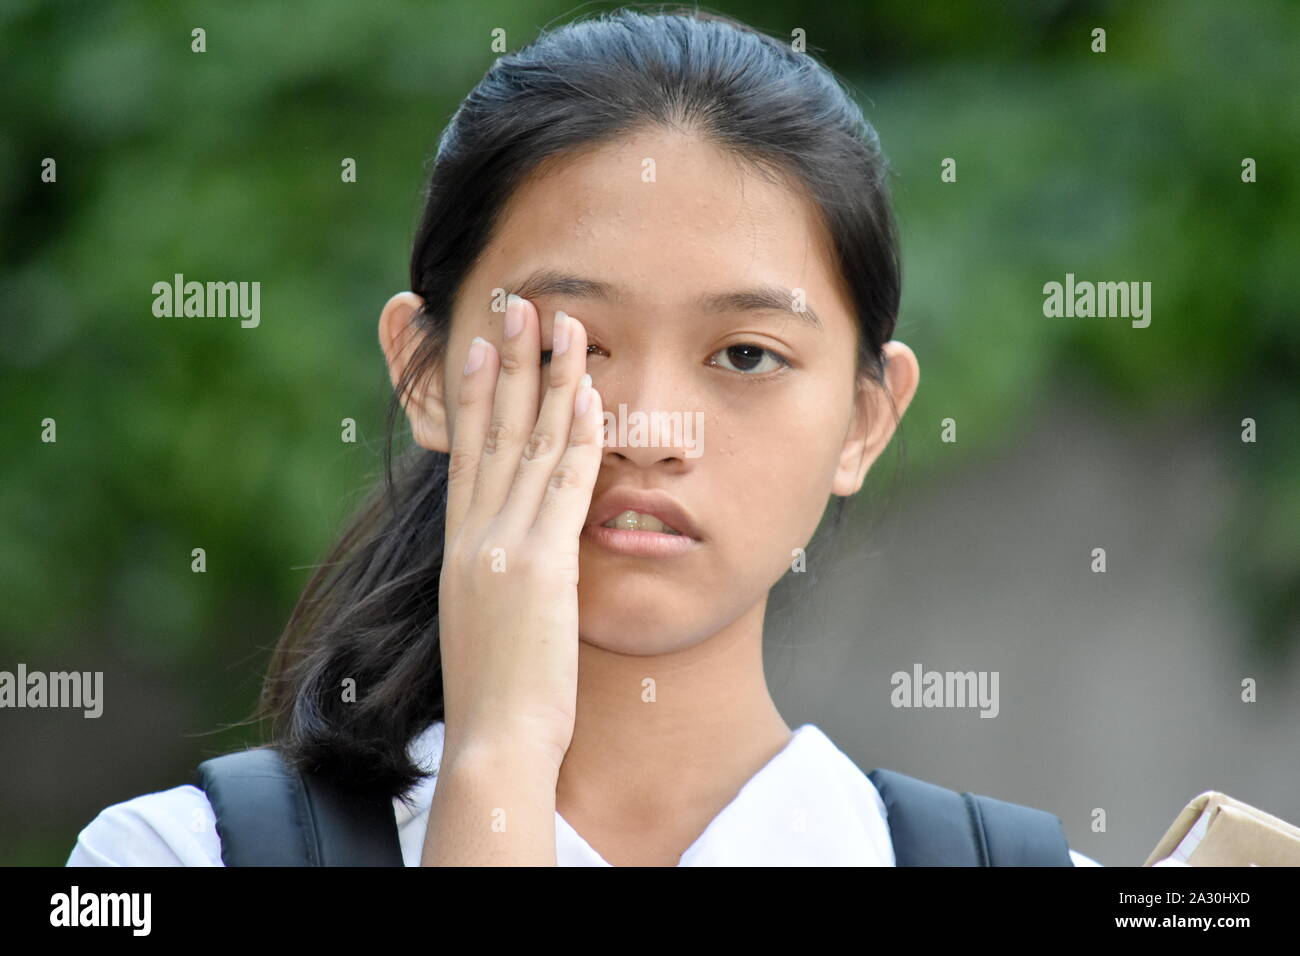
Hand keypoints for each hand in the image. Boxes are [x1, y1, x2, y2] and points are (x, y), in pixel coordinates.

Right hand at [436, 294, 601, 772]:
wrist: (494, 740)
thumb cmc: (497, 696)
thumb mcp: (486, 621)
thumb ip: (497, 576)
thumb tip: (511, 556)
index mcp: (460, 547)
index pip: (467, 452)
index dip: (474, 394)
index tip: (481, 346)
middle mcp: (475, 535)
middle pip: (494, 430)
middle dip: (508, 362)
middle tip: (517, 305)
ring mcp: (505, 545)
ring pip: (532, 444)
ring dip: (552, 381)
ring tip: (564, 327)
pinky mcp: (541, 565)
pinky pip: (565, 486)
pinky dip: (579, 438)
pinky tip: (592, 396)